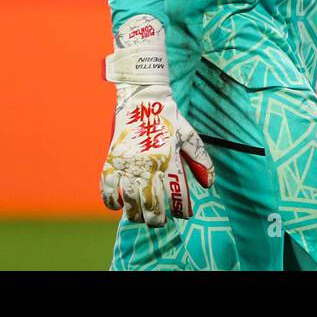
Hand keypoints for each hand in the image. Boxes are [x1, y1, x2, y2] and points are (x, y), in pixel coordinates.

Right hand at [101, 15, 213, 226]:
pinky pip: (107, 189)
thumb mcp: (189, 136)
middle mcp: (149, 163)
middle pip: (152, 205)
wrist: (142, 97)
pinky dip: (111, 202)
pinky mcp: (112, 160)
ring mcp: (127, 162)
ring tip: (143, 215)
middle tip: (161, 220)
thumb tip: (209, 185)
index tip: (184, 213)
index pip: (178, 194)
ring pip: (129, 201)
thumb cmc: (169, 118)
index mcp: (170, 157)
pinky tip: (119, 205)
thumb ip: (201, 160)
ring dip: (137, 214)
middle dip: (158, 219)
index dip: (183, 209)